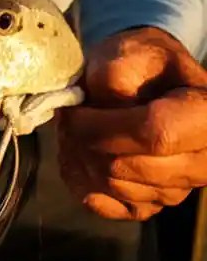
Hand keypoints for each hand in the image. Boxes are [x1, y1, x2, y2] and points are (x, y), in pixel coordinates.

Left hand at [58, 26, 206, 219]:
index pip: (154, 133)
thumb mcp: (131, 53)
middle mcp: (204, 160)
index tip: (73, 112)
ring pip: (114, 186)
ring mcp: (180, 188)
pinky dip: (83, 183)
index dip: (101, 126)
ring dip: (81, 160)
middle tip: (68, 121)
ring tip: (74, 134)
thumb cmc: (142, 65)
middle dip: (84, 143)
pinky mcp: (154, 204)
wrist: (149, 82)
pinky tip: (79, 159)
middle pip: (126, 166)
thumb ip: (116, 74)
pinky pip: (109, 207)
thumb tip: (99, 107)